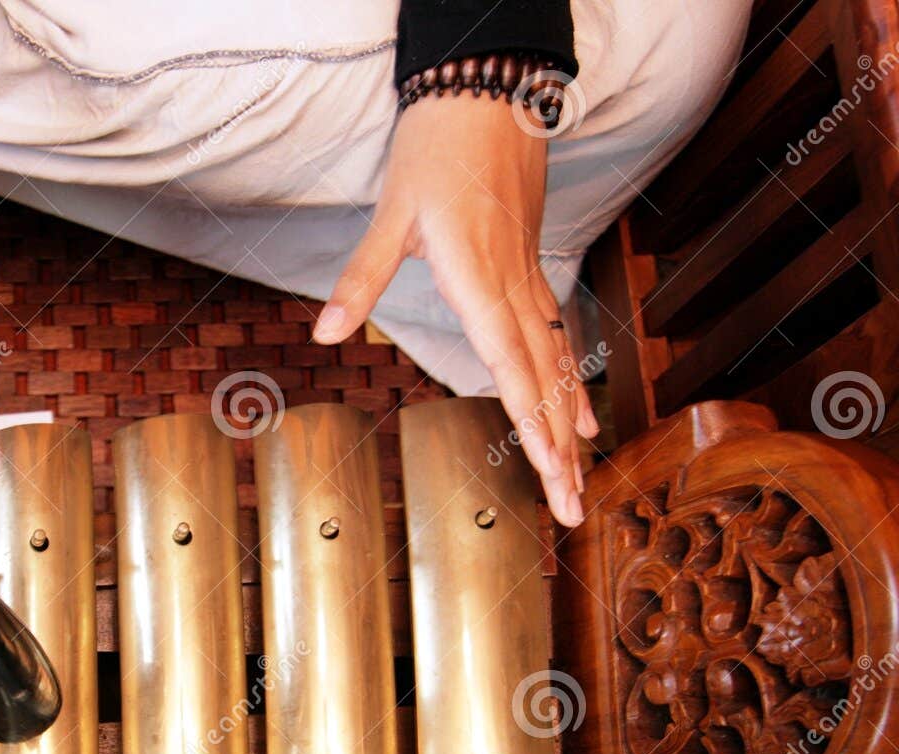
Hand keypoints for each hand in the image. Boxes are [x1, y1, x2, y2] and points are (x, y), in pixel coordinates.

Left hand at [312, 95, 596, 525]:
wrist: (485, 94)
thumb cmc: (435, 152)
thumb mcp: (390, 214)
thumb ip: (361, 278)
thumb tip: (324, 332)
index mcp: (480, 280)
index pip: (513, 369)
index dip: (534, 425)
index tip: (552, 471)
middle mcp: (513, 287)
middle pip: (544, 382)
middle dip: (559, 450)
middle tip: (573, 508)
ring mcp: (528, 279)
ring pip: (557, 363)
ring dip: (569, 424)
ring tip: (580, 478)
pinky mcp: (529, 268)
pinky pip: (556, 335)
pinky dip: (569, 380)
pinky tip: (580, 411)